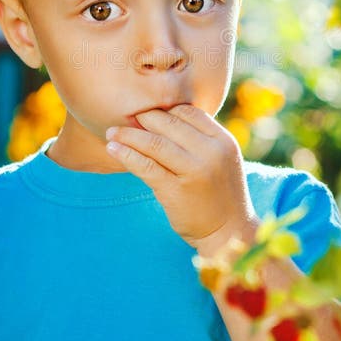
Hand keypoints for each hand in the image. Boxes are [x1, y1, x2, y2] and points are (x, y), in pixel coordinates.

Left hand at [105, 104, 259, 253]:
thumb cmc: (219, 193)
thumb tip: (162, 118)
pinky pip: (146, 166)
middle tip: (124, 117)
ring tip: (111, 132)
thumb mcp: (220, 159)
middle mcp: (211, 152)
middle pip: (169, 123)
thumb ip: (199, 139)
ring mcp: (194, 171)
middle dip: (143, 118)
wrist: (229, 232)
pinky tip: (113, 149)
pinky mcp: (176, 191)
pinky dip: (126, 155)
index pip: (188, 111)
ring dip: (128, 135)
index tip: (145, 112)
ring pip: (154, 143)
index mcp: (223, 140)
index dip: (164, 108)